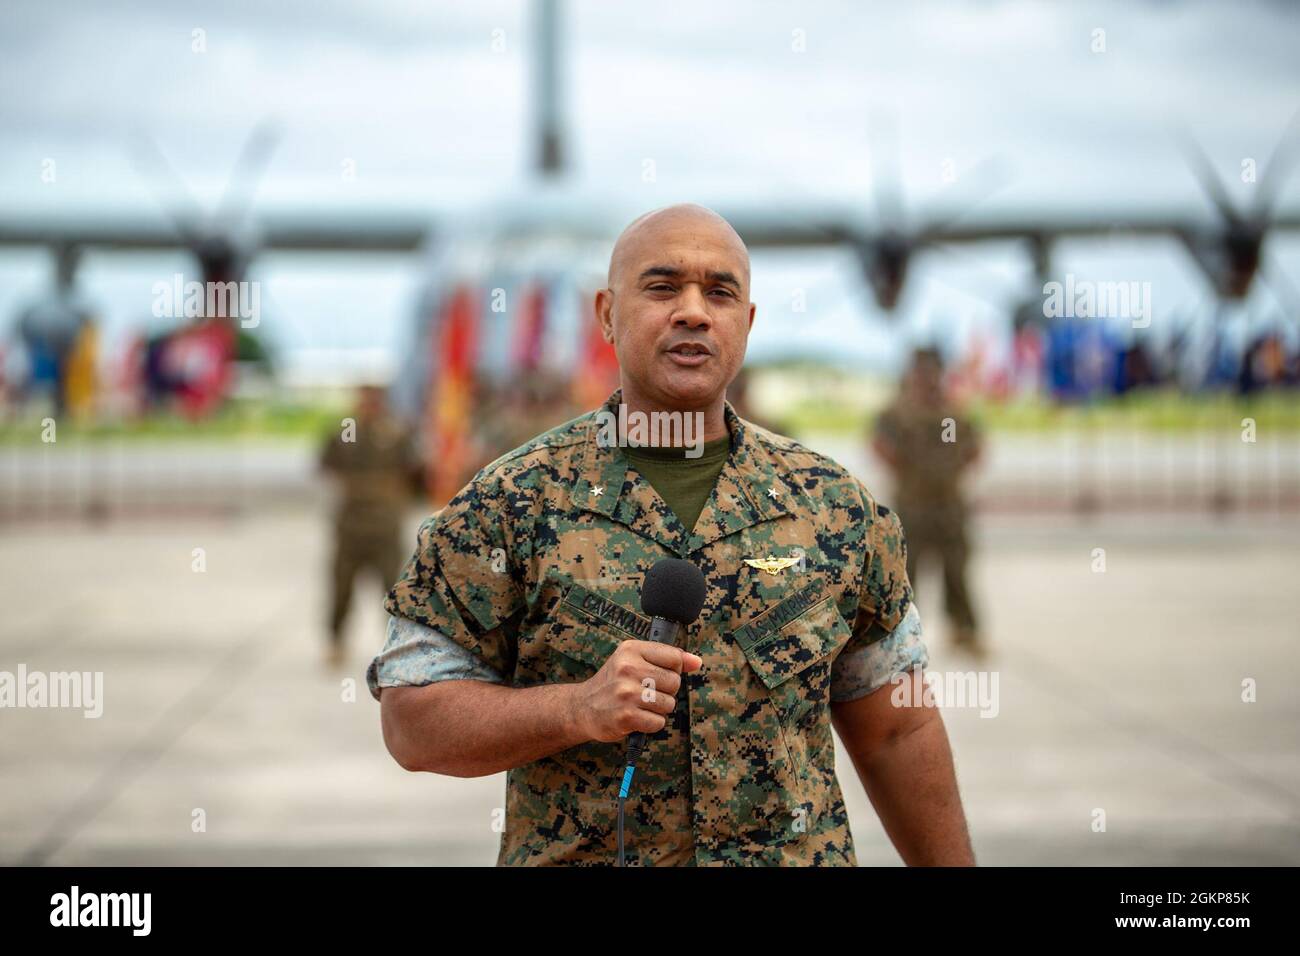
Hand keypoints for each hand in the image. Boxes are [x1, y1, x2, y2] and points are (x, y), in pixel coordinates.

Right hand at [570, 640, 702, 742]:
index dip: (672, 670)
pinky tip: (636, 718)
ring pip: (669, 704)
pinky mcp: (626, 716)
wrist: (582, 707)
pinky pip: (658, 722)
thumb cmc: (614, 682)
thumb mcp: (635, 661)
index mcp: (631, 650)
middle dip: (666, 692)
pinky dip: (651, 724)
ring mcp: (626, 693)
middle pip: (674, 682)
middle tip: (646, 693)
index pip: (674, 657)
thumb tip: (697, 662)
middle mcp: (627, 668)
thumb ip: (668, 659)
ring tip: (639, 705)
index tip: (657, 675)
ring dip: (658, 709)